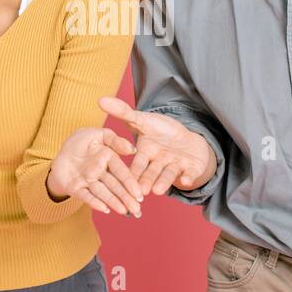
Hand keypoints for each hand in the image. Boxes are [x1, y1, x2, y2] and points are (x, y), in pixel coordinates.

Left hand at [47, 127, 143, 215]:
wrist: (60, 152)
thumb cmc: (80, 142)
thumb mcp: (97, 134)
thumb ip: (114, 140)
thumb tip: (132, 149)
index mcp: (107, 159)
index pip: (121, 171)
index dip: (130, 182)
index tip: (139, 193)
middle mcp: (99, 172)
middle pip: (115, 186)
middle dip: (126, 197)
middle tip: (137, 209)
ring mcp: (88, 181)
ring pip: (102, 193)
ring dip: (113, 202)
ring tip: (124, 211)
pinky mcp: (75, 188)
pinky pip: (85, 195)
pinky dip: (94, 202)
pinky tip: (104, 209)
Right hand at [99, 96, 214, 195]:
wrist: (186, 138)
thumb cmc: (162, 130)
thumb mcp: (143, 120)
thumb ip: (124, 113)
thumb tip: (101, 99)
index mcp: (145, 154)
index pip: (138, 163)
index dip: (133, 171)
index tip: (126, 179)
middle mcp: (159, 163)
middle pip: (152, 172)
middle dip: (147, 181)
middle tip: (141, 191)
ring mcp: (175, 166)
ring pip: (168, 174)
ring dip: (164, 182)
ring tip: (157, 191)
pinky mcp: (191, 168)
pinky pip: (190, 173)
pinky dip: (189, 177)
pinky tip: (186, 181)